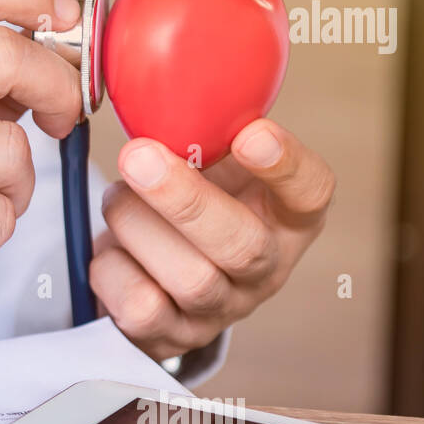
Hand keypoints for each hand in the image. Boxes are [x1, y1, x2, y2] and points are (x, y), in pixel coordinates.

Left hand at [91, 119, 334, 361]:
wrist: (155, 270)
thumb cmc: (189, 199)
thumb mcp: (210, 164)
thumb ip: (206, 133)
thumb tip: (165, 84)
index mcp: (287, 216)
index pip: (312, 193)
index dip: (287, 166)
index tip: (253, 133)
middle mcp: (265, 268)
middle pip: (242, 246)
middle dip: (184, 199)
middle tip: (138, 156)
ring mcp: (220, 309)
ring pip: (189, 278)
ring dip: (137, 226)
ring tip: (117, 198)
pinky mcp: (171, 338)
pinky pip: (139, 307)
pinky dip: (112, 266)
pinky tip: (111, 247)